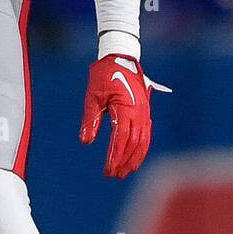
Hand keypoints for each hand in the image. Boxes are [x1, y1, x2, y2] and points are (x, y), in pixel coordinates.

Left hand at [79, 54, 169, 178]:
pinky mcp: (145, 112)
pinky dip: (141, 148)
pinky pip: (146, 134)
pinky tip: (135, 158)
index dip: (115, 155)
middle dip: (124, 161)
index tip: (108, 169)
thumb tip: (86, 142)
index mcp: (126, 108)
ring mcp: (145, 112)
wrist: (121, 58)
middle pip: (134, 143)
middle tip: (113, 175)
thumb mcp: (93, 96)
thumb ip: (91, 119)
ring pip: (143, 141)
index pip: (121, 138)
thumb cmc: (104, 75)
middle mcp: (139, 112)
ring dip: (134, 158)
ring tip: (124, 172)